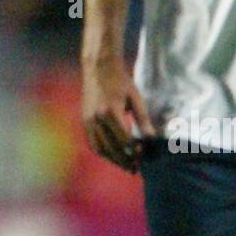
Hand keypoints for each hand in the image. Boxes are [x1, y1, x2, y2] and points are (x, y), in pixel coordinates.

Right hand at [81, 55, 152, 171]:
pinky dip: (102, 152)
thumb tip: (151, 139)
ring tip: (124, 165)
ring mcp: (88, 120)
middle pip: (111, 148)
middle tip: (135, 168)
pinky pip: (92, 142)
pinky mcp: (84, 120)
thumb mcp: (135, 98)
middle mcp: (96, 118)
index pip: (124, 140)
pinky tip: (112, 155)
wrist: (99, 67)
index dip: (134, 151)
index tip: (142, 155)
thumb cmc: (121, 80)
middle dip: (124, 160)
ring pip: (99, 148)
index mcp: (110, 112)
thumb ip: (143, 120)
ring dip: (112, 159)